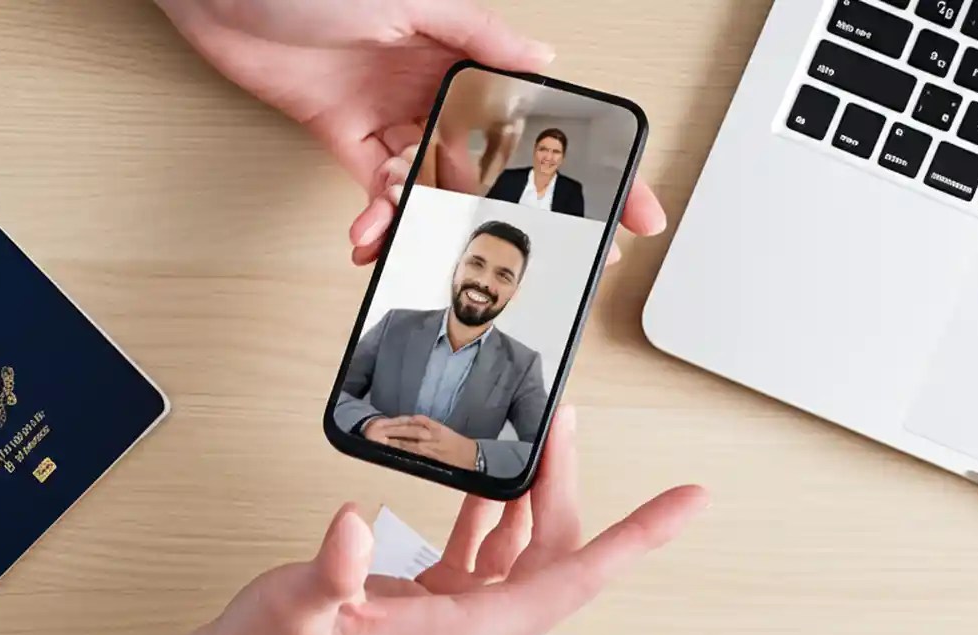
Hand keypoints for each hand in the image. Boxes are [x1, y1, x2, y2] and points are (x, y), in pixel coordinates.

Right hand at [145, 406, 706, 634]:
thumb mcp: (298, 608)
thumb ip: (333, 569)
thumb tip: (356, 521)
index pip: (574, 579)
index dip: (637, 537)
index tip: (685, 504)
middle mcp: (477, 633)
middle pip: (555, 552)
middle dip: (566, 484)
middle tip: (563, 424)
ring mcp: (459, 621)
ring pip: (527, 551)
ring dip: (536, 494)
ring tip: (539, 439)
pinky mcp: (437, 606)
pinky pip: (488, 554)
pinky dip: (496, 512)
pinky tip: (488, 481)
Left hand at [154, 0, 667, 265]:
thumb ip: (479, 36)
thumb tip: (544, 65)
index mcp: (464, 49)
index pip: (545, 109)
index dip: (594, 159)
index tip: (632, 202)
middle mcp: (433, 85)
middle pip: (494, 162)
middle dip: (519, 212)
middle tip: (547, 256)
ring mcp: (391, 114)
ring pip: (431, 187)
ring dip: (427, 222)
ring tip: (425, 249)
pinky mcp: (345, 135)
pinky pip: (376, 189)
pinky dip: (375, 217)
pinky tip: (370, 233)